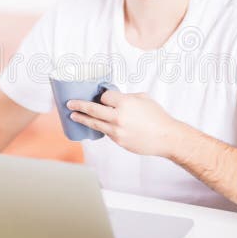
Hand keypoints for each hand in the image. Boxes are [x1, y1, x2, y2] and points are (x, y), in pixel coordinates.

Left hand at [66, 90, 185, 156]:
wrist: (166, 137)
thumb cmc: (157, 116)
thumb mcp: (143, 99)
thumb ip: (126, 97)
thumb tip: (114, 97)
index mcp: (125, 103)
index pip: (104, 96)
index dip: (102, 96)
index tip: (101, 97)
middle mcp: (118, 117)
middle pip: (93, 109)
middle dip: (79, 105)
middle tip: (70, 103)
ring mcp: (117, 130)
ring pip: (94, 123)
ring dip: (82, 118)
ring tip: (73, 115)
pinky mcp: (118, 141)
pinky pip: (105, 132)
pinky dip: (99, 127)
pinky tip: (93, 125)